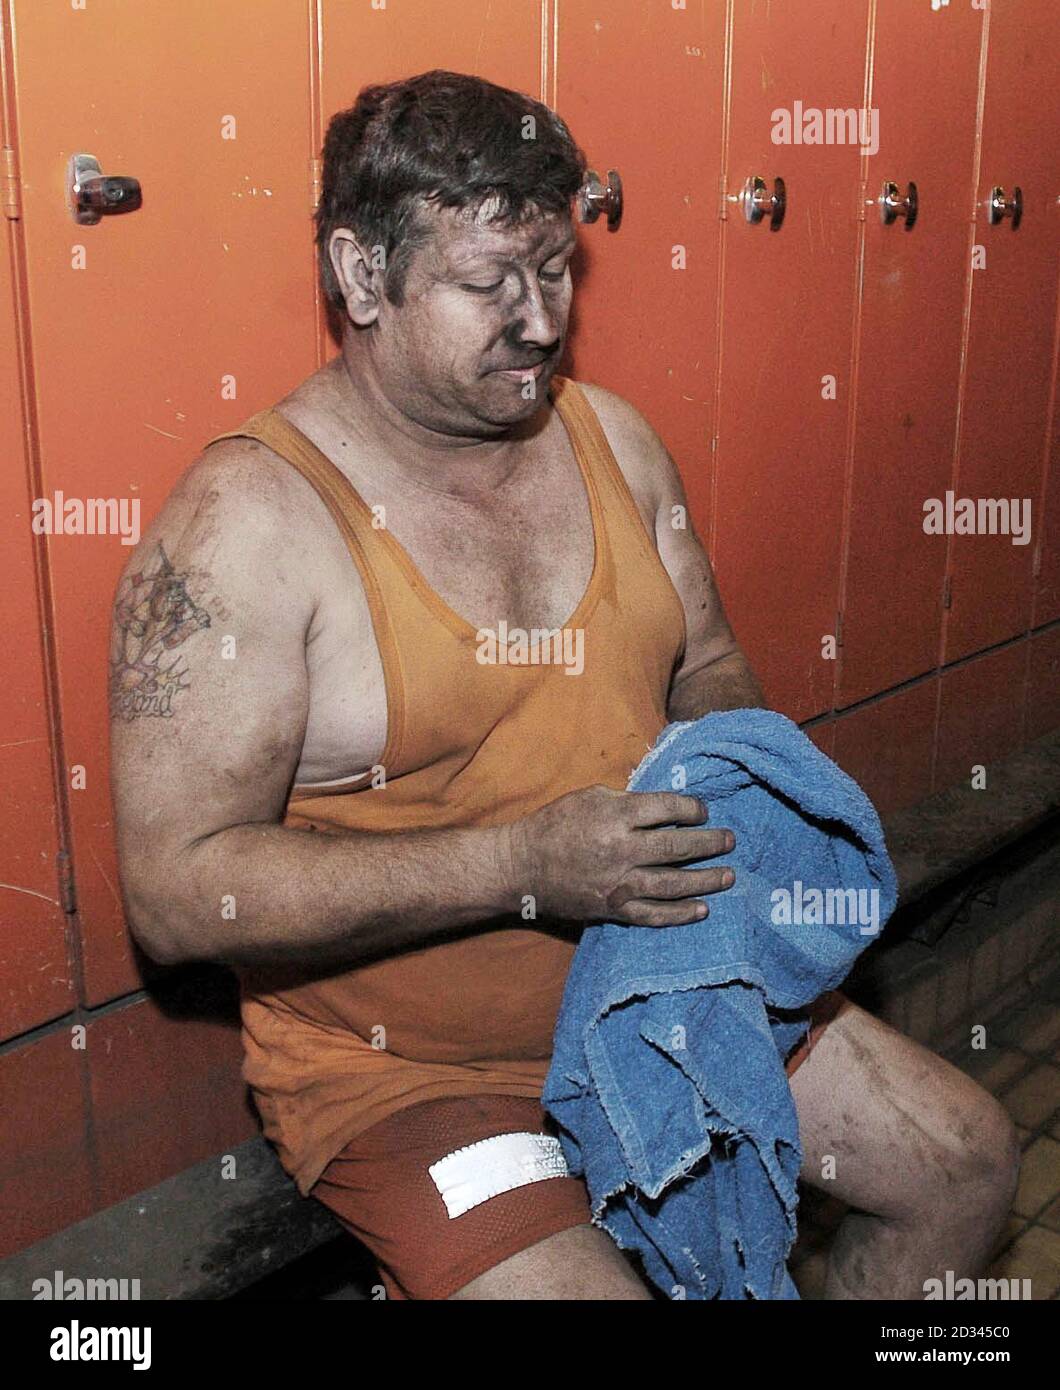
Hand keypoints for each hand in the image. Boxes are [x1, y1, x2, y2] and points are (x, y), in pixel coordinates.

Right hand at [502, 784, 735, 926]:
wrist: (521, 867)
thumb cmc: (554, 824)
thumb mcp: (588, 796)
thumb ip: (626, 799)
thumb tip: (662, 806)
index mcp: (616, 815)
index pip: (669, 809)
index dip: (693, 809)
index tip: (703, 811)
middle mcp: (622, 850)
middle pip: (679, 847)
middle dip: (710, 844)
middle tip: (730, 841)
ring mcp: (619, 884)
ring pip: (674, 884)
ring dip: (706, 881)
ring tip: (729, 876)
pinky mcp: (614, 910)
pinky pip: (654, 915)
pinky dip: (680, 914)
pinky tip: (702, 910)